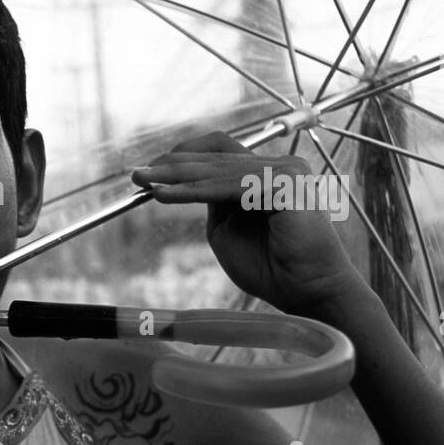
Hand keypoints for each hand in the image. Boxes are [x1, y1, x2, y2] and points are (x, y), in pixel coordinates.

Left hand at [132, 132, 361, 313]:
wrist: (307, 293)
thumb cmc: (270, 268)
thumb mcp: (226, 230)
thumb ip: (210, 204)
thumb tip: (177, 183)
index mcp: (267, 173)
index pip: (222, 151)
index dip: (184, 156)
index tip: (149, 170)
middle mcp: (280, 166)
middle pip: (216, 157)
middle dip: (171, 166)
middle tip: (136, 174)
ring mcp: (287, 172)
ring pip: (218, 171)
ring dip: (176, 177)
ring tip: (144, 184)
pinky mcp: (287, 187)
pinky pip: (229, 187)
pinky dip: (193, 191)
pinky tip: (165, 196)